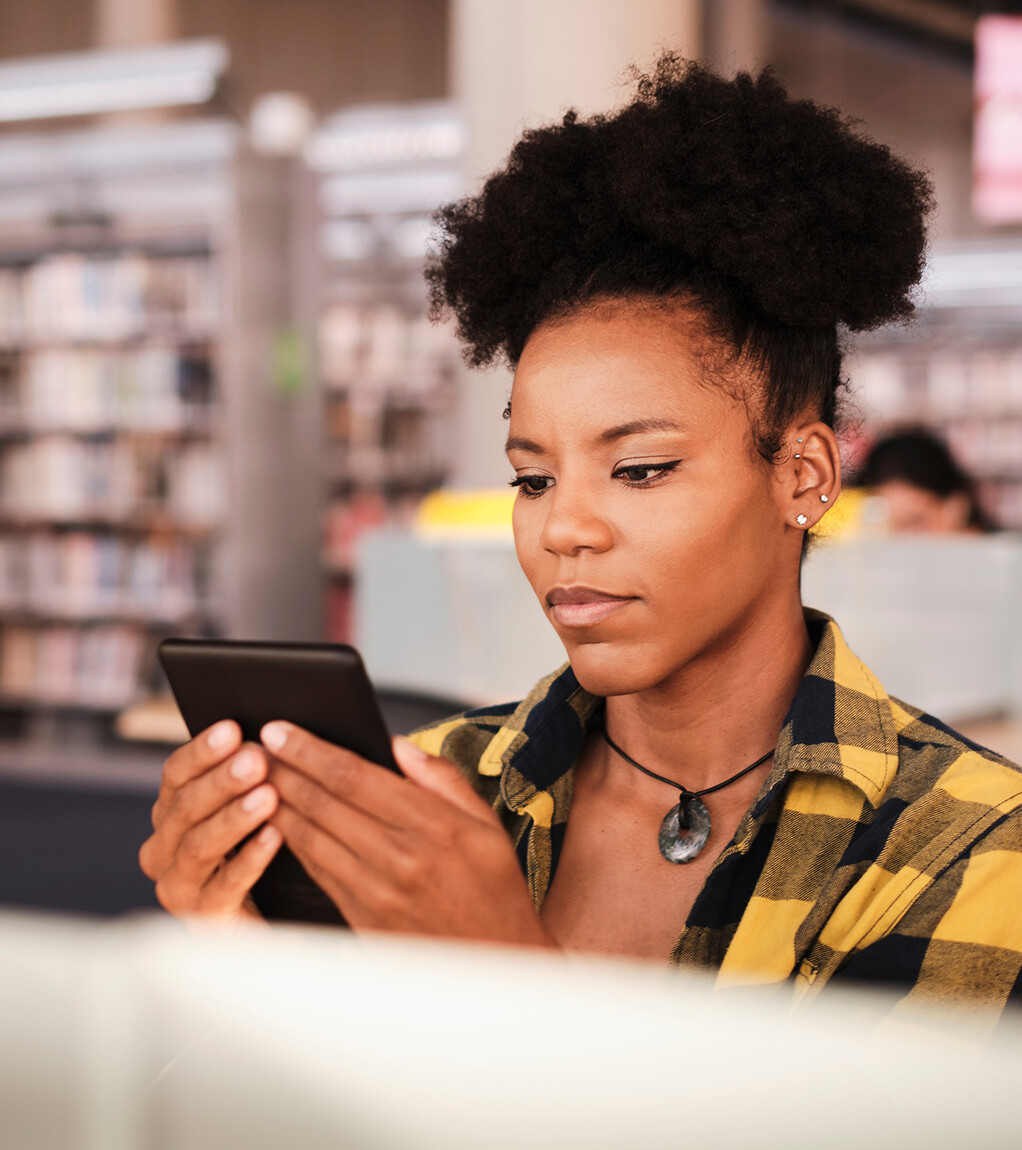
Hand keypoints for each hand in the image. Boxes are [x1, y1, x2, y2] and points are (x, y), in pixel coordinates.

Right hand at [139, 720, 282, 921]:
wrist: (259, 920)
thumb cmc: (252, 854)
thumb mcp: (243, 811)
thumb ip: (245, 777)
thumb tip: (269, 737)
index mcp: (169, 814)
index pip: (175, 775)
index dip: (202, 751)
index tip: (232, 729)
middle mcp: (163, 849)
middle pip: (186, 807)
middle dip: (222, 781)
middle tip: (256, 759)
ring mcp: (178, 886)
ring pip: (199, 845)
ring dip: (234, 817)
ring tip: (268, 795)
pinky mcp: (202, 918)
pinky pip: (224, 886)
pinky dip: (250, 859)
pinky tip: (273, 837)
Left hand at [262, 722, 555, 948]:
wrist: (495, 966)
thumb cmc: (493, 891)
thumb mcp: (487, 826)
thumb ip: (442, 780)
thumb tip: (398, 746)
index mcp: (434, 825)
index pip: (354, 776)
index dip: (310, 751)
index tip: (279, 730)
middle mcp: (402, 857)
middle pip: (324, 802)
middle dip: (283, 769)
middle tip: (249, 746)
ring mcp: (378, 892)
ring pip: (312, 837)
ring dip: (277, 804)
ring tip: (251, 778)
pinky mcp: (363, 919)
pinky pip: (318, 872)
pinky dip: (292, 844)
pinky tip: (276, 823)